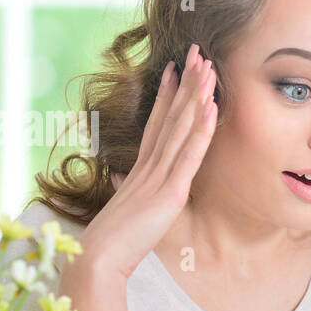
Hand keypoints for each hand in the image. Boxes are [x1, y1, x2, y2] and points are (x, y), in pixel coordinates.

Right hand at [80, 42, 216, 280]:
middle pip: (171, 115)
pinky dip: (201, 129)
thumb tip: (120, 179)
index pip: (157, 123)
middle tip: (196, 52)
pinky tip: (212, 107)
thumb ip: (125, 189)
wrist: (99, 258)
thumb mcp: (122, 208)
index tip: (175, 70)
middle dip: (186, 82)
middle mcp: (150, 164)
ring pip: (181, 127)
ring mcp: (159, 175)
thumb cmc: (111, 240)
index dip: (168, 95)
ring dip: (196, 95)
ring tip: (207, 66)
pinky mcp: (170, 191)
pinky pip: (189, 154)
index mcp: (141, 168)